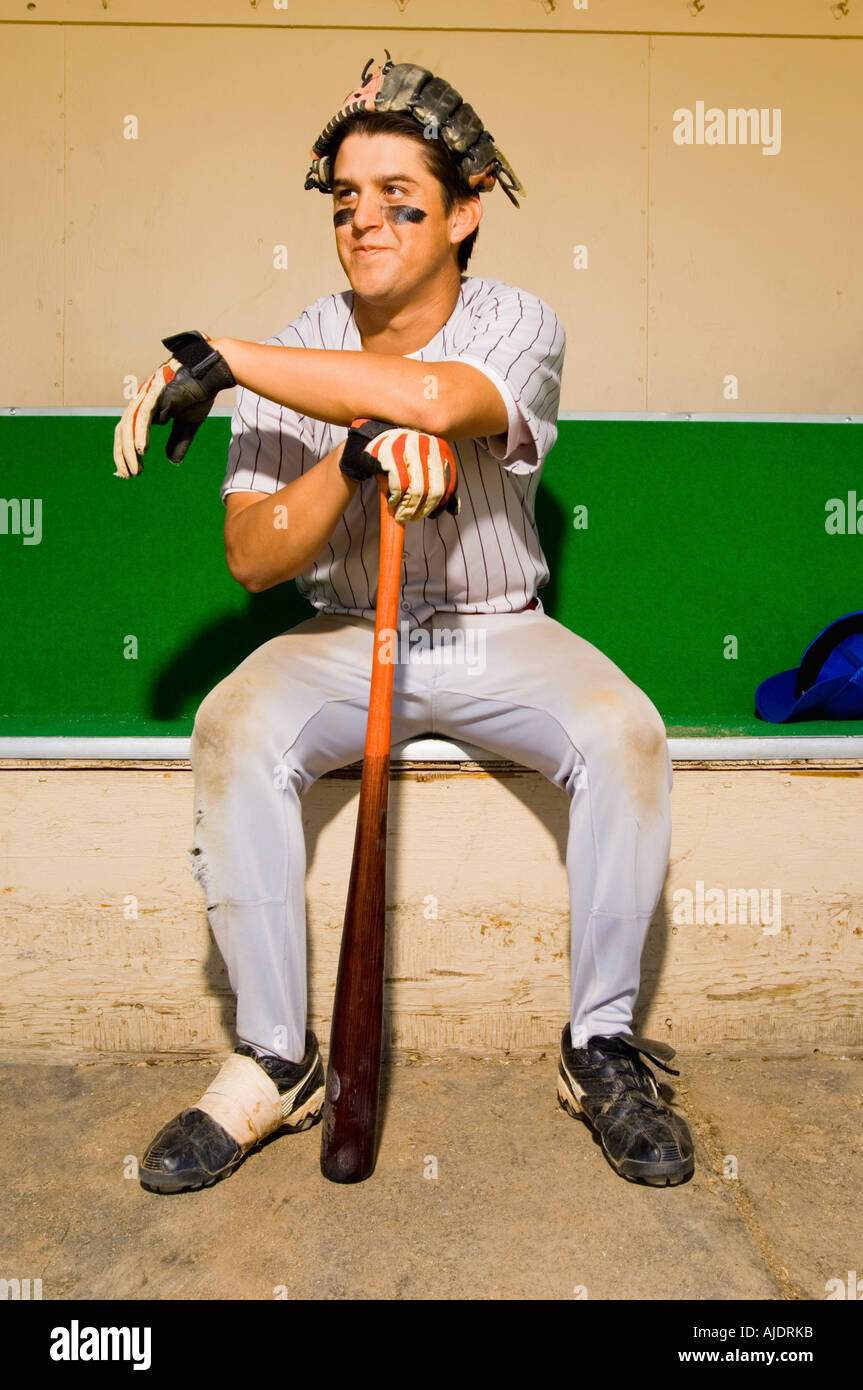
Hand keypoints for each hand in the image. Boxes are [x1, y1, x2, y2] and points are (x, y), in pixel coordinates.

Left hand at [113, 331, 235, 477]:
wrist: (212, 372)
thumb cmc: (200, 392)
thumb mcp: (188, 423)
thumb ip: (179, 440)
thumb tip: (172, 461)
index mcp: (146, 406)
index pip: (128, 431)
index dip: (125, 451)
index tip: (129, 471)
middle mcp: (142, 400)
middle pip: (122, 429)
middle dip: (122, 455)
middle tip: (127, 475)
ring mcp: (147, 395)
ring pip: (129, 424)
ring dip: (130, 449)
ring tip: (135, 469)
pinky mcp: (156, 393)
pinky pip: (144, 416)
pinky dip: (140, 433)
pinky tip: (142, 450)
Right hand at [339, 418, 459, 522]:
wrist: (369, 443)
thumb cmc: (399, 459)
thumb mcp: (422, 468)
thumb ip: (439, 484)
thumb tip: (454, 509)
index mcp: (441, 448)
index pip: (448, 484)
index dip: (439, 504)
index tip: (429, 514)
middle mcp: (428, 444)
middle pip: (434, 489)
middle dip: (422, 510)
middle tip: (411, 518)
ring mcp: (409, 446)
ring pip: (417, 490)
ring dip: (407, 509)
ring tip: (401, 515)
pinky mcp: (391, 452)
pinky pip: (399, 485)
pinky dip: (396, 499)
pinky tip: (392, 502)